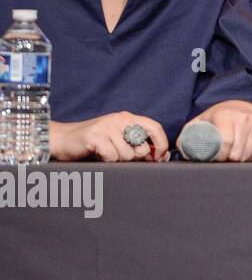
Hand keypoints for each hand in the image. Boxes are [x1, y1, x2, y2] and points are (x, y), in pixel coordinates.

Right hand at [50, 112, 168, 161]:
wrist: (61, 139)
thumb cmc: (92, 143)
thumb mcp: (118, 139)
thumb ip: (137, 144)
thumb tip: (162, 156)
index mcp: (128, 118)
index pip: (156, 128)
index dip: (161, 145)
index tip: (159, 158)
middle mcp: (119, 119)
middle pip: (142, 147)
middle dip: (134, 158)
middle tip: (118, 156)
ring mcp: (107, 126)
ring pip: (127, 155)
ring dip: (117, 160)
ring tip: (105, 154)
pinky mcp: (95, 136)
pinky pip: (111, 157)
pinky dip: (106, 161)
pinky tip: (97, 155)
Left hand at [186, 100, 251, 161]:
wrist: (243, 108)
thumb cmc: (218, 118)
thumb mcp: (201, 121)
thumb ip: (188, 135)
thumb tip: (182, 151)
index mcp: (226, 114)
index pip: (225, 142)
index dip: (219, 156)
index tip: (214, 159)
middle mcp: (244, 118)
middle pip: (236, 152)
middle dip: (227, 160)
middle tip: (221, 159)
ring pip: (245, 155)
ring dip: (236, 160)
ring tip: (229, 155)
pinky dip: (246, 157)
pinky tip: (241, 152)